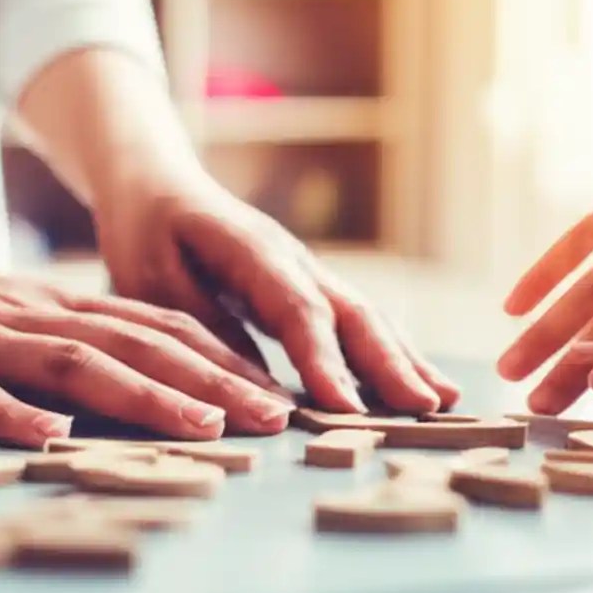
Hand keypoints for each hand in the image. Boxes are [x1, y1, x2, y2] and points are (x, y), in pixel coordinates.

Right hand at [0, 252, 296, 446]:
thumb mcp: (19, 313)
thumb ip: (80, 337)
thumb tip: (158, 370)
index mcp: (57, 304)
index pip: (156, 325)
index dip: (220, 357)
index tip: (274, 389)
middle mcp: (31, 315)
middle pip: (135, 343)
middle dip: (210, 380)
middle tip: (271, 414)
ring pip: (73, 365)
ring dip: (143, 395)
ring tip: (201, 425)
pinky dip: (14, 415)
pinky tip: (54, 436)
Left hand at [95, 171, 458, 414]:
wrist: (158, 184)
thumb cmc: (147, 230)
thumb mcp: (152, 279)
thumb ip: (202, 325)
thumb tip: (252, 385)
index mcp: (254, 251)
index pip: (299, 311)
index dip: (325, 361)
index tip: (346, 408)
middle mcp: (295, 260)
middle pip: (354, 312)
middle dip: (391, 362)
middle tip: (425, 408)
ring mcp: (309, 272)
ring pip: (368, 317)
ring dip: (405, 359)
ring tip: (444, 401)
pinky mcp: (310, 289)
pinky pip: (356, 324)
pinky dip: (388, 355)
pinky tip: (415, 385)